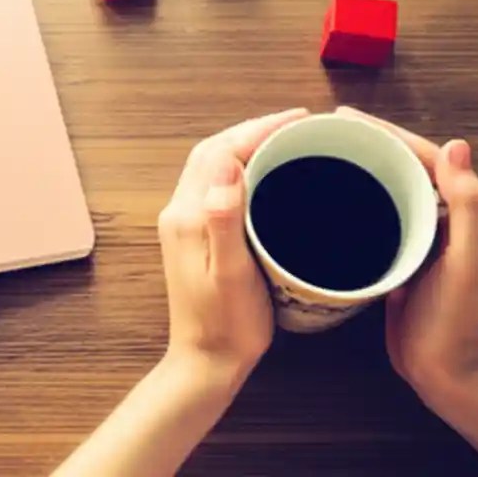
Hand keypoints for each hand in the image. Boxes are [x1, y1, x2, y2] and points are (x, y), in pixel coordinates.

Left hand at [157, 108, 308, 383]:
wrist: (206, 360)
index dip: (258, 129)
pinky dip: (239, 166)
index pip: (220, 152)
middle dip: (252, 129)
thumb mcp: (232, 274)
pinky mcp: (192, 233)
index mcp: (188, 216)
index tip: (298, 119)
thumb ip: (225, 220)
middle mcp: (179, 211)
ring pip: (211, 165)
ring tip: (285, 138)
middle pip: (212, 151)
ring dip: (244, 144)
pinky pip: (214, 184)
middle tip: (297, 122)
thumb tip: (228, 168)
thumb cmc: (227, 324)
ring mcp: (183, 221)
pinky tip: (264, 173)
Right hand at [335, 107, 477, 396]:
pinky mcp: (397, 250)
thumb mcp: (464, 264)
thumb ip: (467, 207)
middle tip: (326, 128)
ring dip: (359, 163)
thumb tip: (456, 145)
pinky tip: (327, 194)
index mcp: (462, 212)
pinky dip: (354, 194)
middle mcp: (442, 215)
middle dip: (369, 141)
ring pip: (388, 184)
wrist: (437, 368)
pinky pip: (376, 210)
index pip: (426, 156)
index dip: (389, 132)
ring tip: (322, 150)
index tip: (347, 118)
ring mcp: (418, 233)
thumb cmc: (452, 320)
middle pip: (404, 164)